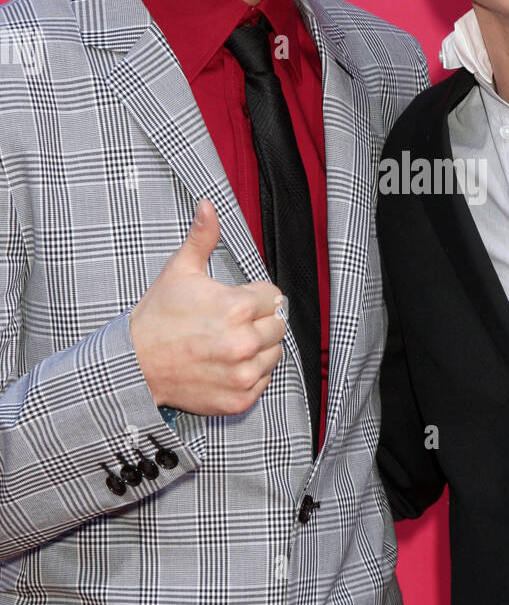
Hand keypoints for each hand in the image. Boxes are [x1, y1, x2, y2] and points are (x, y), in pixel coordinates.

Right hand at [130, 198, 285, 415]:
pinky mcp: (239, 398)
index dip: (256, 297)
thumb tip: (208, 206)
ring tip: (226, 344)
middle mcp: (244, 342)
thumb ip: (202, 237)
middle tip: (228, 324)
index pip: (275, 298)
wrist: (135, 364)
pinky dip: (249, 374)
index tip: (237, 302)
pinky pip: (263, 381)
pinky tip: (224, 364)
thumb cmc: (158, 317)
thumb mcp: (179, 271)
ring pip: (273, 354)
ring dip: (257, 349)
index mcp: (237, 308)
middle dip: (259, 322)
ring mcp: (242, 373)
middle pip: (278, 326)